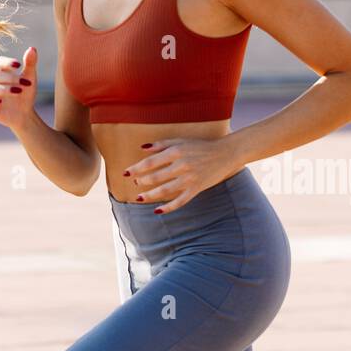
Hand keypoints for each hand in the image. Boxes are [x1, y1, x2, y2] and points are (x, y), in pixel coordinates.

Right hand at [0, 46, 36, 130]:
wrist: (25, 114)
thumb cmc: (25, 93)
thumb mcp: (30, 77)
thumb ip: (30, 63)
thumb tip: (32, 48)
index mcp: (1, 71)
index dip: (7, 63)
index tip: (19, 65)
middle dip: (10, 78)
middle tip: (25, 83)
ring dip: (5, 89)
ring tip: (19, 91)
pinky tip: (0, 102)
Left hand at [125, 136, 241, 214]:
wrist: (225, 153)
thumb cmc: (200, 145)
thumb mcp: (181, 140)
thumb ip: (161, 144)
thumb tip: (142, 148)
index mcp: (176, 152)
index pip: (150, 162)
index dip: (136, 168)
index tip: (126, 173)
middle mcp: (182, 166)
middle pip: (156, 177)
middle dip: (142, 181)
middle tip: (135, 183)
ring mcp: (189, 179)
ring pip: (165, 190)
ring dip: (150, 195)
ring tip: (139, 198)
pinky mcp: (197, 189)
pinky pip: (180, 201)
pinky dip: (168, 207)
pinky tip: (157, 210)